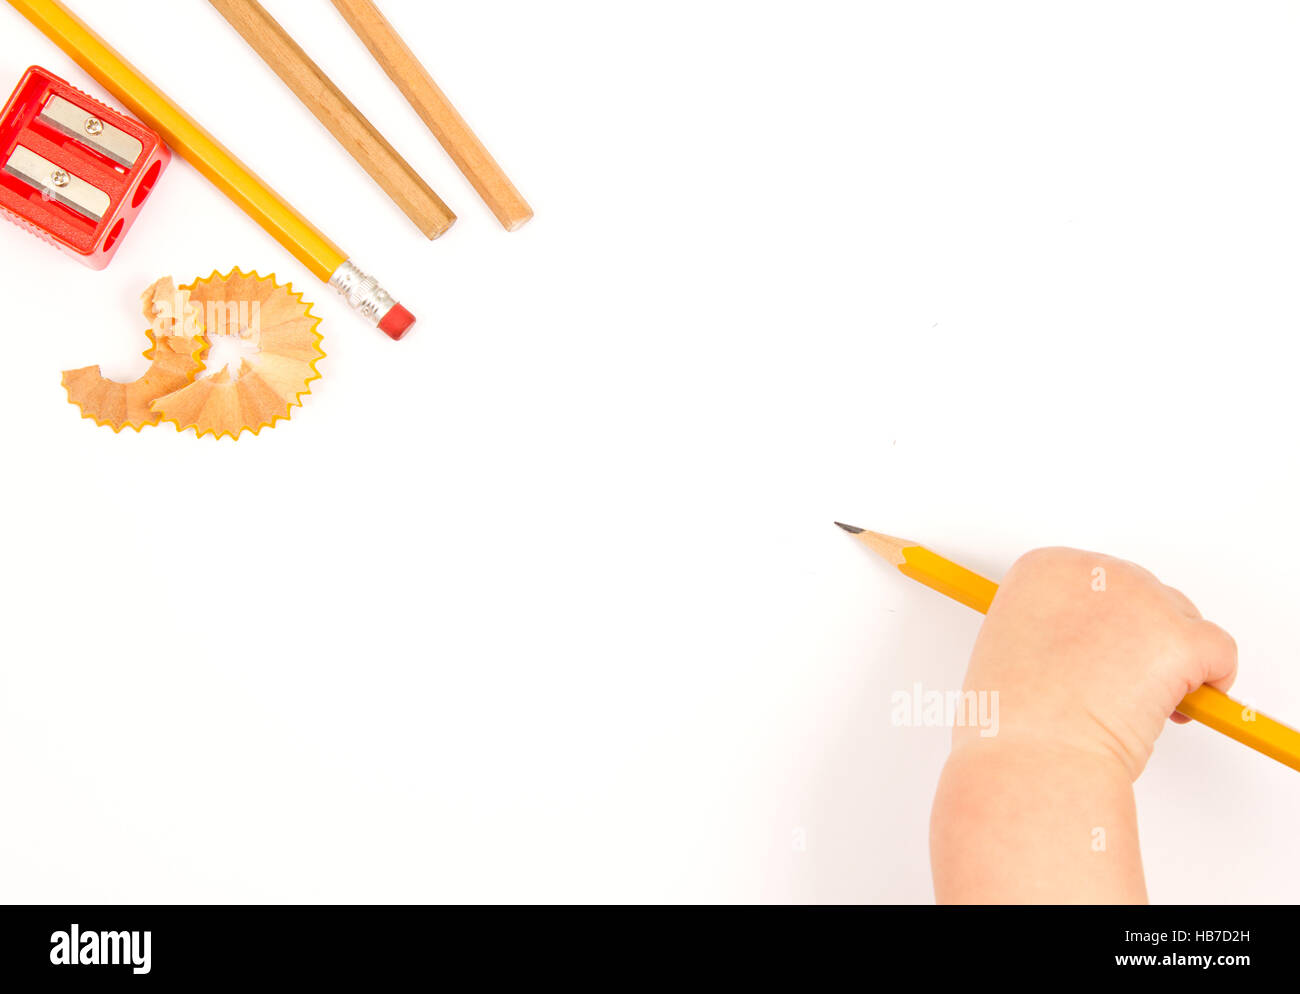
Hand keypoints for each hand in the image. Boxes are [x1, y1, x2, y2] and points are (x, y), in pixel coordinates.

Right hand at [959, 547, 1237, 778]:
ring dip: (1171, 660)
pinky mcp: (1179, 638)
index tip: (1095, 657)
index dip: (1100, 625)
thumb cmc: (1011, 719)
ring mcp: (1140, 601)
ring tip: (1141, 704)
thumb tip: (1090, 643)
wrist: (1033, 757)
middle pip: (1143, 595)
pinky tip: (1179, 707)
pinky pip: (1219, 651)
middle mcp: (1093, 573)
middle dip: (1140, 641)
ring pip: (1183, 619)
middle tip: (1120, 689)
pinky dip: (1210, 680)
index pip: (1096, 581)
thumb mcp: (1009, 649)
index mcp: (1045, 570)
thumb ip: (1049, 628)